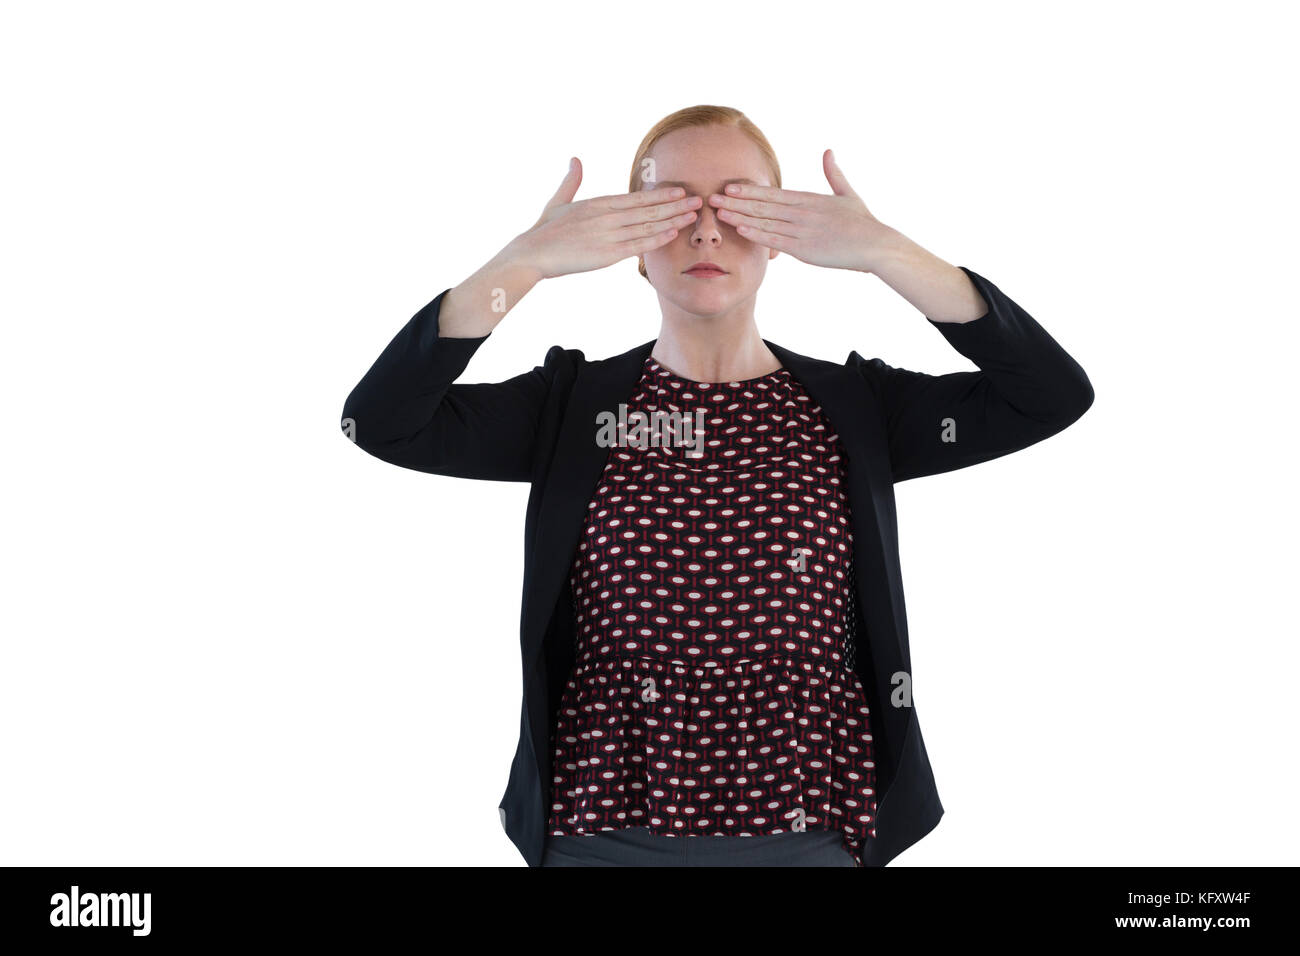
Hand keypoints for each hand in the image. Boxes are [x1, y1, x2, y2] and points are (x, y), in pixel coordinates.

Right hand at [506, 157, 702, 279]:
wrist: (531, 253)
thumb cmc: (544, 230)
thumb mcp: (559, 201)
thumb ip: (571, 181)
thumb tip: (575, 159)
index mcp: (598, 203)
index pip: (636, 197)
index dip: (660, 194)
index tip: (680, 191)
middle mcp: (606, 216)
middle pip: (648, 209)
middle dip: (675, 205)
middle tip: (699, 200)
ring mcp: (607, 234)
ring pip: (647, 226)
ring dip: (672, 220)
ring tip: (693, 216)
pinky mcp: (605, 254)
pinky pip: (637, 245)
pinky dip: (656, 239)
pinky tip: (672, 234)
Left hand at [707, 149, 897, 271]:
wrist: (877, 245)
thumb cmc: (863, 222)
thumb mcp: (847, 193)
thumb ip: (834, 173)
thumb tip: (828, 151)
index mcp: (810, 199)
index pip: (773, 194)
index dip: (750, 190)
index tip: (729, 187)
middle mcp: (802, 212)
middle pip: (763, 206)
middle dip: (736, 202)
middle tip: (711, 197)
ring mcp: (802, 230)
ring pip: (765, 221)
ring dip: (740, 216)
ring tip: (718, 212)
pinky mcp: (805, 249)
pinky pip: (776, 241)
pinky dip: (757, 234)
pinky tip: (740, 229)